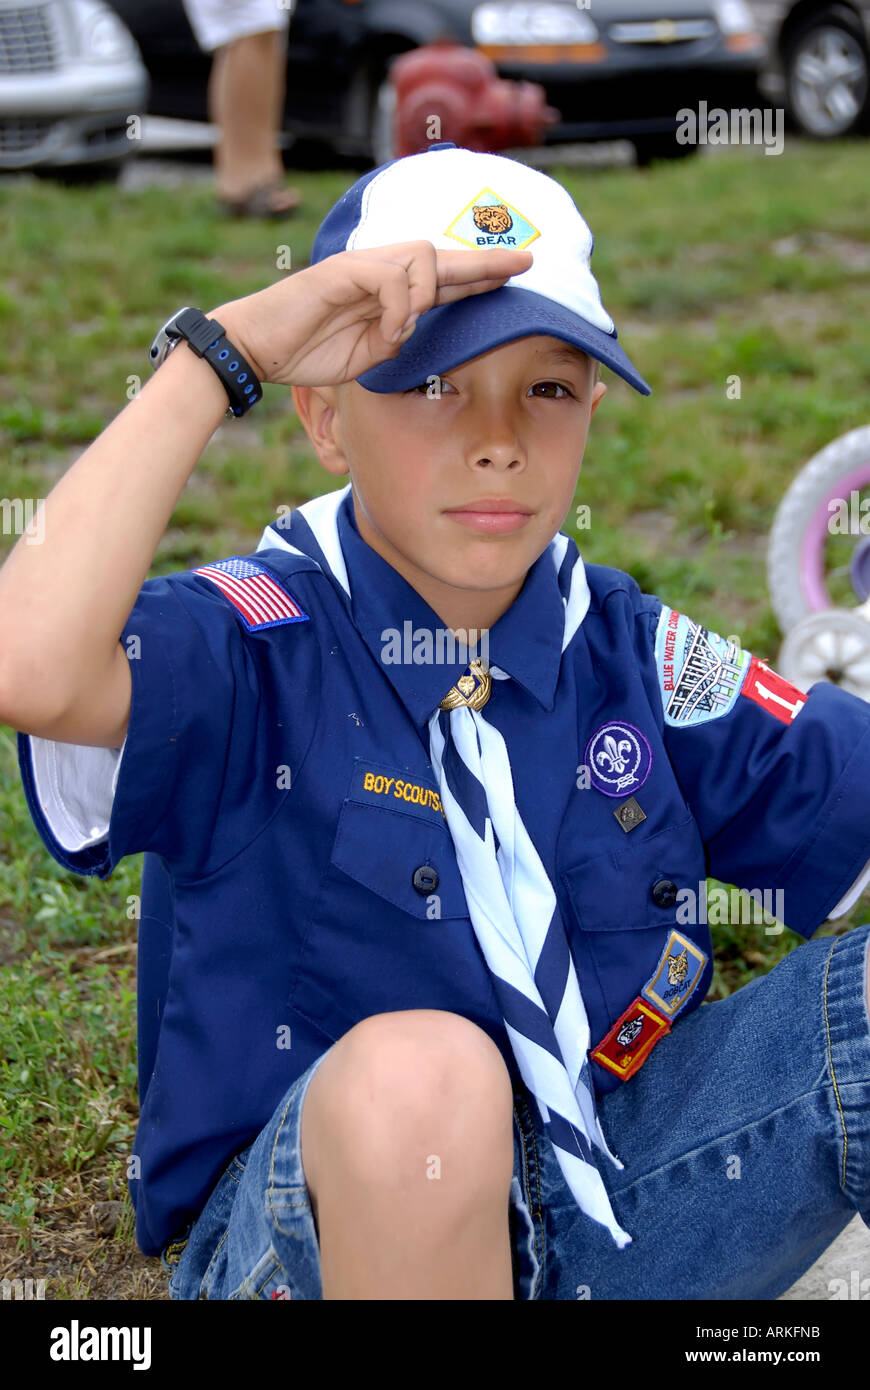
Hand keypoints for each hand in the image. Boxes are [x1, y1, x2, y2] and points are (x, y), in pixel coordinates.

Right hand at [210, 240, 532, 388]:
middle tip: (526, 264)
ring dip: (428, 295)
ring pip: (422, 259)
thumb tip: (422, 332)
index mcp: (392, 294)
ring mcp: (363, 267)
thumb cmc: (309, 351)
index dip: (484, 276)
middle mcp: (382, 272)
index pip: (447, 278)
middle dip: (487, 263)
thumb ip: (400, 340)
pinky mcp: (342, 271)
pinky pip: (390, 278)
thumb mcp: (370, 355)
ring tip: (407, 329)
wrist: (259, 348)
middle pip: (446, 257)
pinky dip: (398, 306)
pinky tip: (389, 330)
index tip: (522, 272)